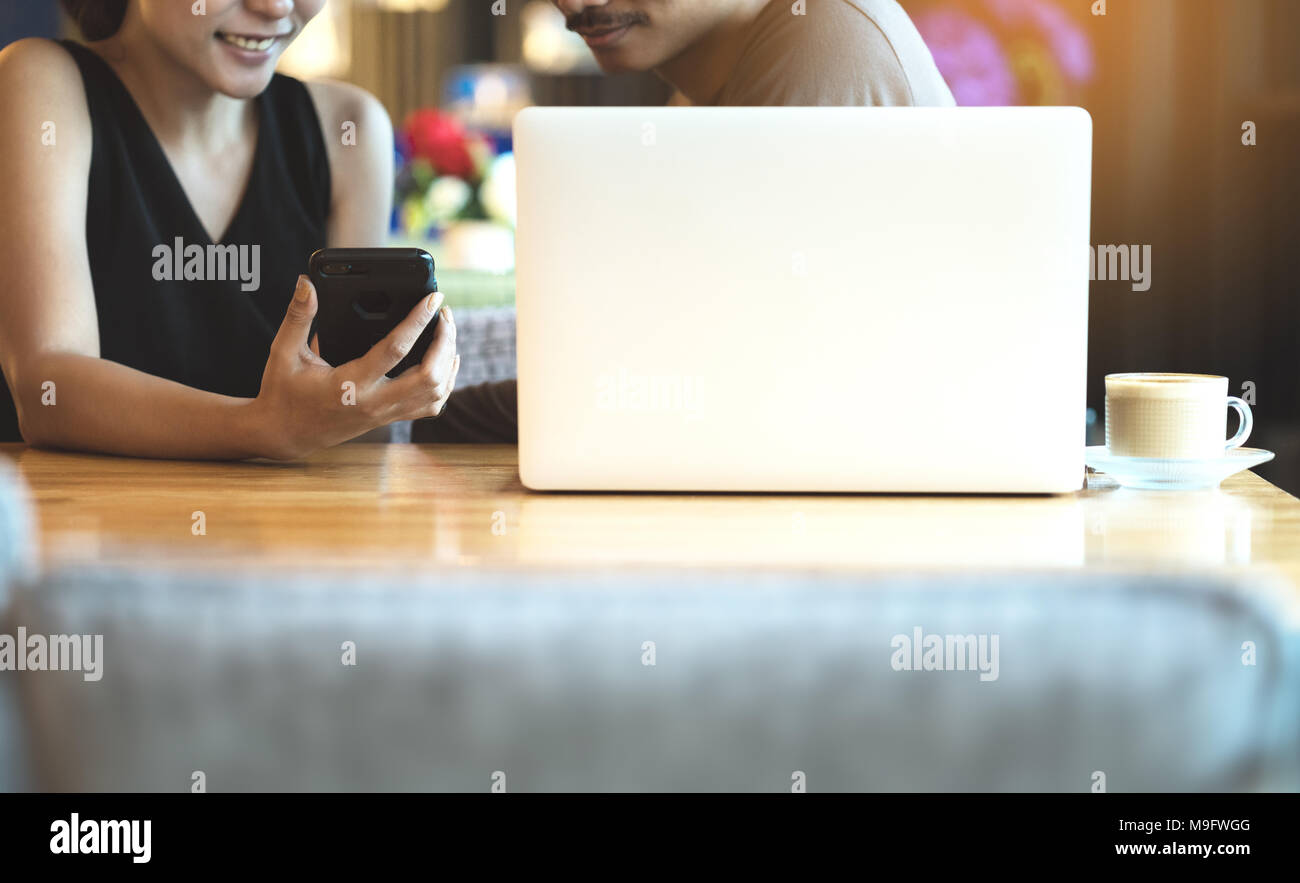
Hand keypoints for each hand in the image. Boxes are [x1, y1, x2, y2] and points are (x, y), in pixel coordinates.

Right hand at [250, 275, 458, 459]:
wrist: (285, 435)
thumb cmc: (283, 391)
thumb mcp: (284, 352)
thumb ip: (298, 316)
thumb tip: (306, 283)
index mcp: (349, 384)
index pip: (395, 350)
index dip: (418, 321)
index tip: (433, 299)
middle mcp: (374, 403)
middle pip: (429, 376)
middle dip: (445, 342)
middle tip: (445, 314)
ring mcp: (386, 414)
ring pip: (436, 393)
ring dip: (449, 361)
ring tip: (448, 331)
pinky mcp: (390, 419)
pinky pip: (430, 405)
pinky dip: (446, 383)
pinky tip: (446, 362)